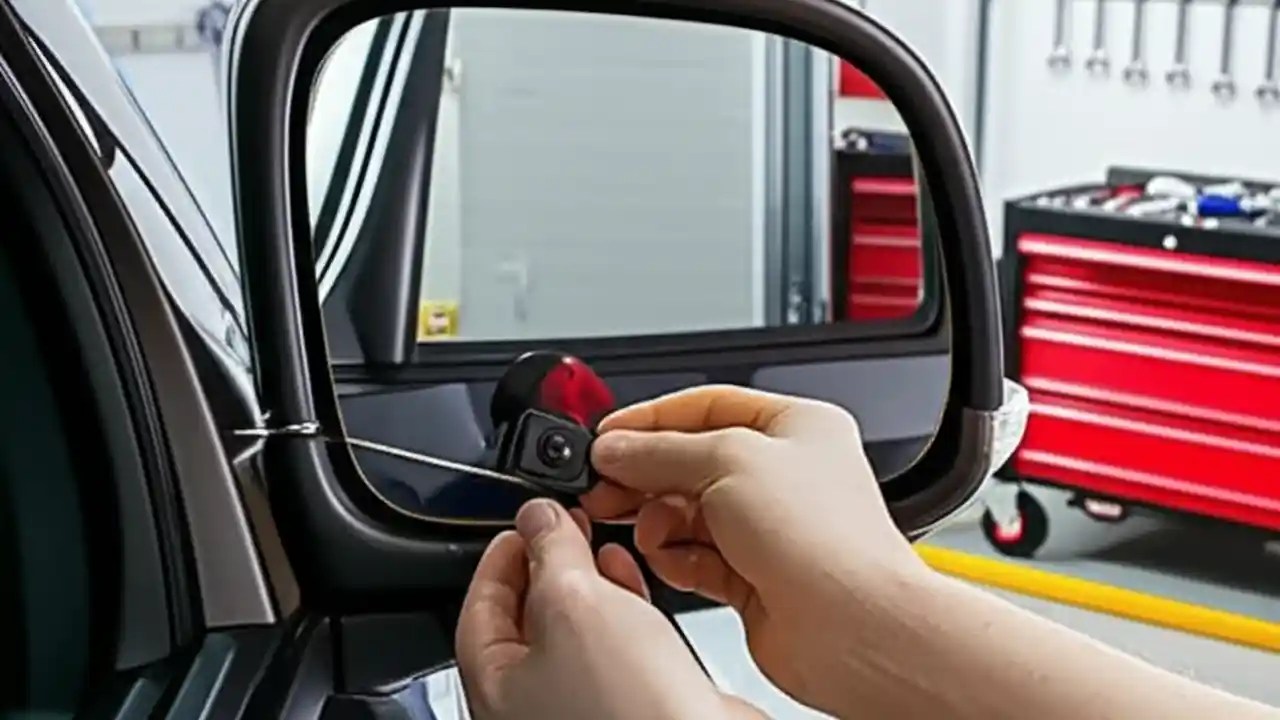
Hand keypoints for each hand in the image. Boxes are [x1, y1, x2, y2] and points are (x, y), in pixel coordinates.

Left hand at [455, 498, 766, 719]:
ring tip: (598, 542)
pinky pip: (615, 647)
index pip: (479, 607)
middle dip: (548, 563)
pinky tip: (631, 580)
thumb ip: (551, 550)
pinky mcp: (631, 705)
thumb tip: (538, 517)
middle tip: (564, 525)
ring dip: (587, 581)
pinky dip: (619, 607)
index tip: (526, 521)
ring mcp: (584, 708)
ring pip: (575, 631)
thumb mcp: (575, 601)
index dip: (502, 554)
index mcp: (495, 690)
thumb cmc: (631, 710)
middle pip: (527, 617)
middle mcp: (534, 705)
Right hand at [585, 385, 932, 715]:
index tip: (607, 437)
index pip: (706, 406)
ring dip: (658, 520)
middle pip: (691, 460)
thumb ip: (660, 450)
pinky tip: (670, 559)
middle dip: (645, 474)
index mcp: (796, 426)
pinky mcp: (754, 576)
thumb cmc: (827, 541)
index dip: (651, 420)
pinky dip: (675, 558)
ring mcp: (769, 528)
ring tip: (645, 528)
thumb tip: (615, 447)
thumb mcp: (729, 462)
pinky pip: (695, 557)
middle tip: (604, 486)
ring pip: (688, 512)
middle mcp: (784, 474)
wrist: (852, 628)